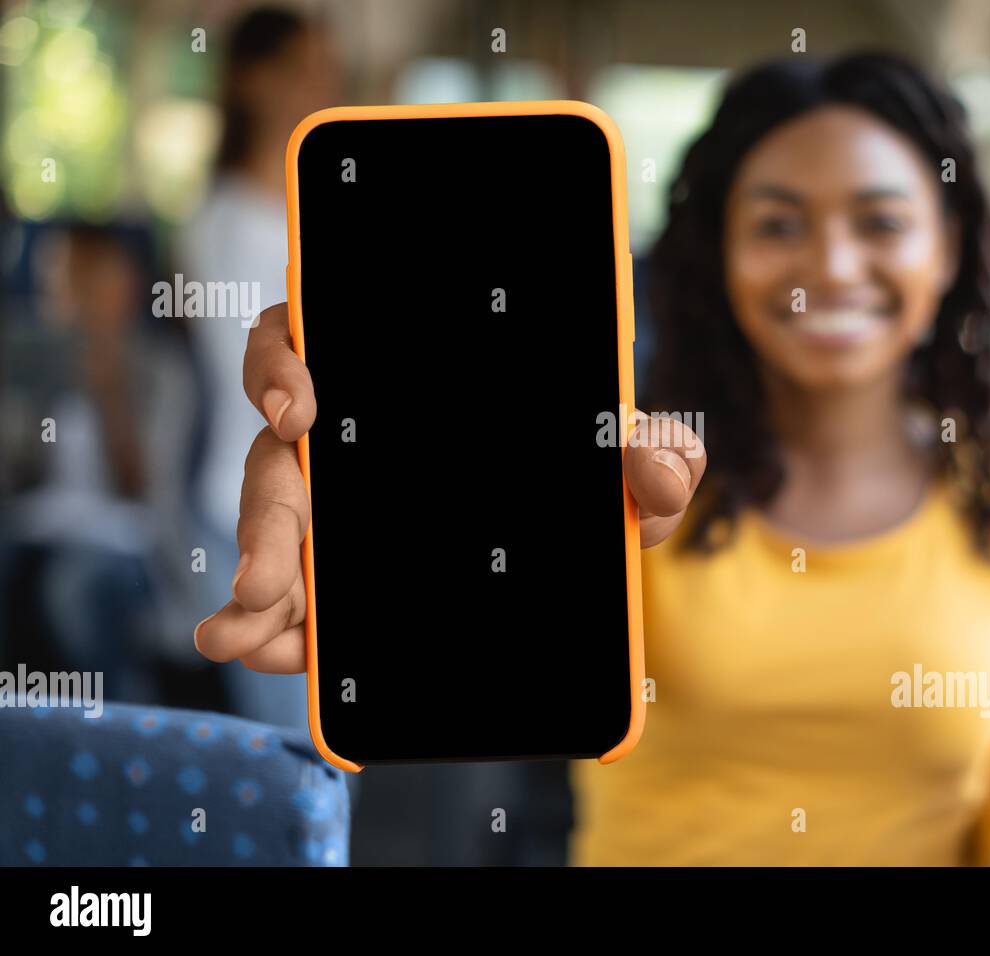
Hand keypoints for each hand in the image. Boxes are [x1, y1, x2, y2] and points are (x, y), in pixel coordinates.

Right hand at [193, 302, 706, 673]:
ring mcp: (346, 506)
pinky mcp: (349, 570)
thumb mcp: (647, 465)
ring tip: (241, 636)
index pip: (315, 339)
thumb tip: (651, 465)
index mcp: (408, 381)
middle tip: (262, 582)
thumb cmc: (609, 477)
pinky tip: (279, 654)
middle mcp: (361, 436)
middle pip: (279, 455)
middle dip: (263, 518)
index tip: (297, 411)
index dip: (281, 363)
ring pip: (274, 527)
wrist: (605, 539)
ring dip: (255, 581)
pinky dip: (283, 625)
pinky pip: (299, 590)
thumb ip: (663, 455)